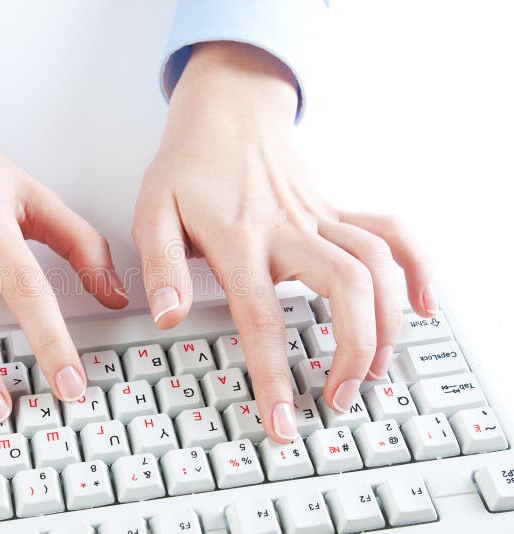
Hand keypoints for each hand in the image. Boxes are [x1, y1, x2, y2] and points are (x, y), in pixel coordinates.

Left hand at [133, 42, 435, 441]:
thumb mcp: (154, 212)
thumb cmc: (187, 167)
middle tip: (340, 398)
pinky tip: (421, 304)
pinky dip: (417, 266)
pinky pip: (392, 232)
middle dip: (354, 351)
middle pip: (346, 288)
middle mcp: (288, 229)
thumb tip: (168, 317)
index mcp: (238, 239)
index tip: (284, 422)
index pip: (261, 318)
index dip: (274, 376)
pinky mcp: (337, 209)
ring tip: (375, 370)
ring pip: (378, 264)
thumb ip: (162, 265)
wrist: (225, 112)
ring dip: (388, 321)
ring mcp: (320, 217)